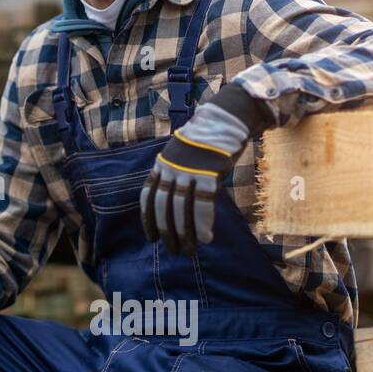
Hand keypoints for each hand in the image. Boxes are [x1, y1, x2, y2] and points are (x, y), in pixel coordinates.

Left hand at [140, 84, 270, 254]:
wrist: (225, 120)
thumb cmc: (205, 143)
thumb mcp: (181, 158)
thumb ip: (176, 178)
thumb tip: (177, 205)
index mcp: (161, 165)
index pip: (148, 197)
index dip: (149, 220)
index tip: (151, 238)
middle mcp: (171, 169)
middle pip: (164, 207)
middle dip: (167, 232)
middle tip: (173, 251)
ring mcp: (188, 171)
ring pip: (182, 209)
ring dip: (185, 233)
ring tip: (189, 250)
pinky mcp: (208, 174)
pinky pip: (203, 204)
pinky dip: (203, 223)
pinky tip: (206, 238)